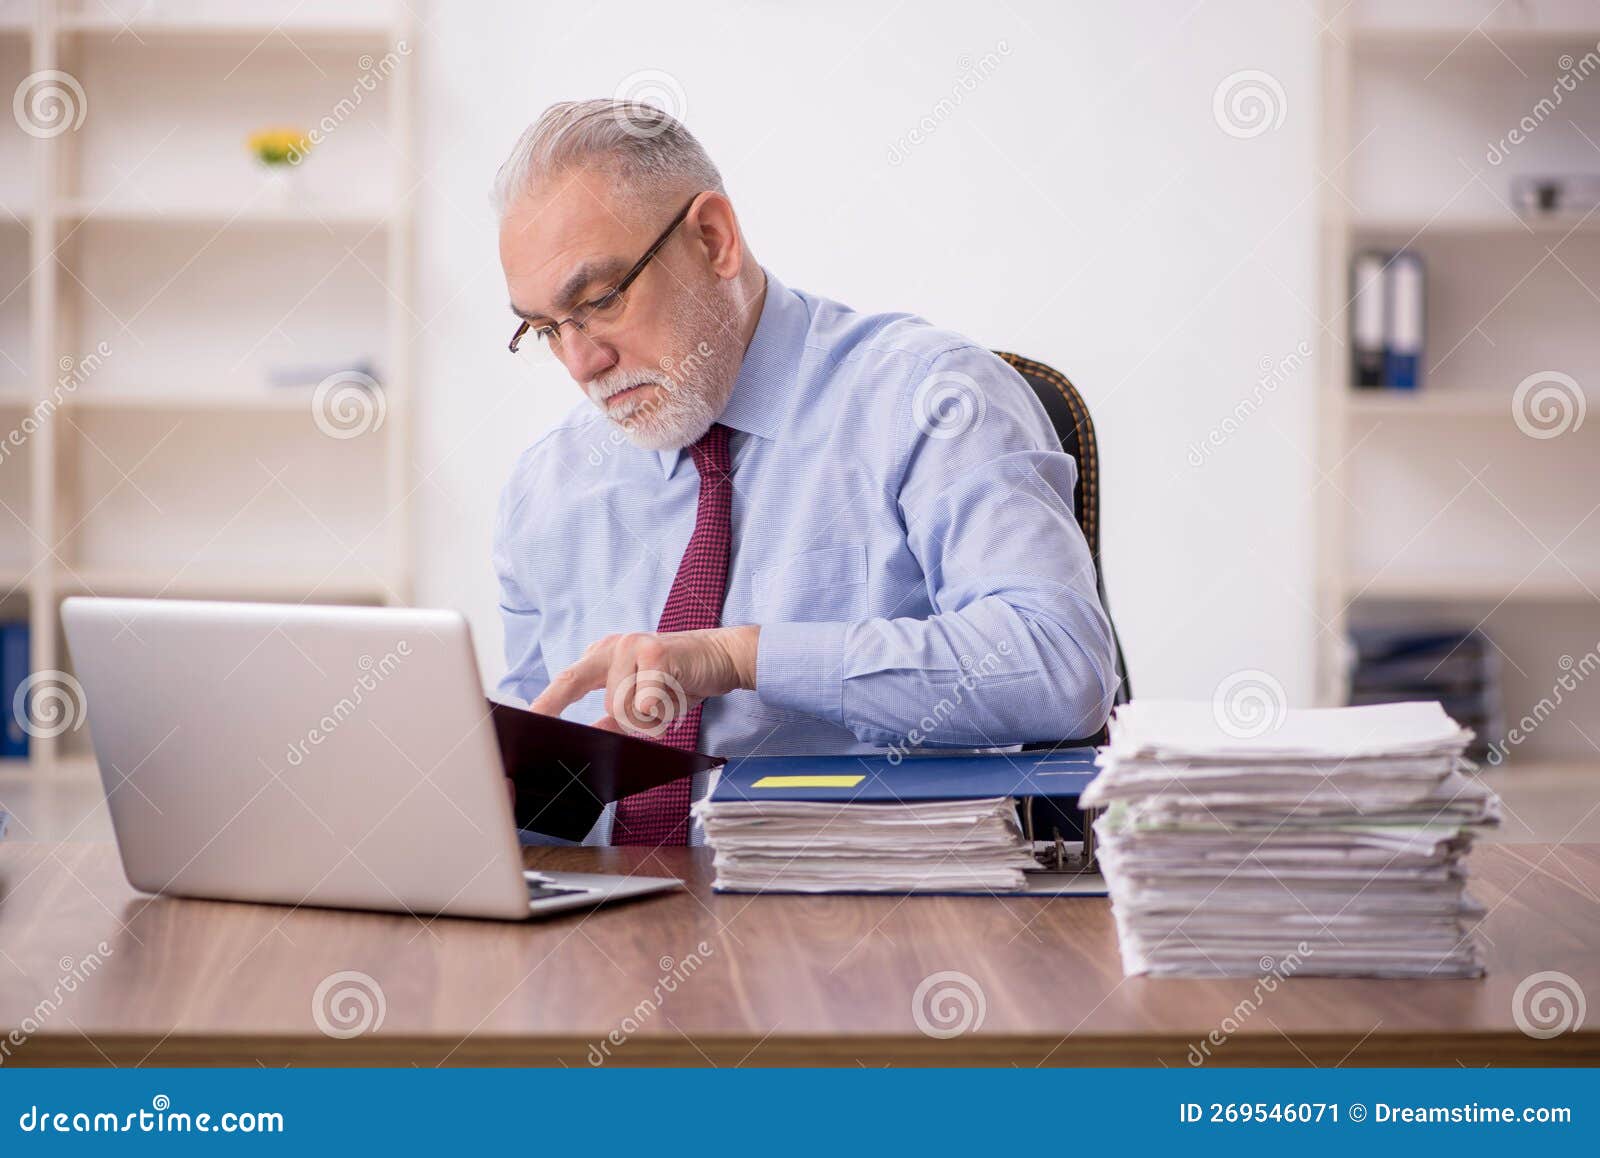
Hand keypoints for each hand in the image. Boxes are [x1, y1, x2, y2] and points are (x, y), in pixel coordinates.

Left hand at [528, 626, 760, 736]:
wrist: (721, 656)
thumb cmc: (678, 680)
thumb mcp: (642, 703)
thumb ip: (614, 718)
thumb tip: (589, 738)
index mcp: (603, 658)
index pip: (566, 681)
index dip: (544, 702)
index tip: (524, 721)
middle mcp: (612, 647)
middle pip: (589, 690)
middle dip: (614, 712)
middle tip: (634, 711)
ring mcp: (632, 645)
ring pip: (622, 706)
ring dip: (648, 717)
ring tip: (668, 701)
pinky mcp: (655, 651)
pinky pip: (645, 698)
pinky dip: (659, 708)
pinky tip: (671, 697)